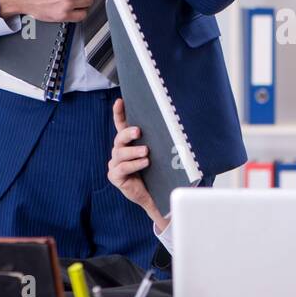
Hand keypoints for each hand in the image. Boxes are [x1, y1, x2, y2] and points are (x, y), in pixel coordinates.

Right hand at [107, 98, 166, 230]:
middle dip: (128, 133)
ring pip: (121, 153)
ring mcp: (116, 163)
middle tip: (138, 131)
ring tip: (146, 152)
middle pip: (120, 137)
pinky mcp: (115, 176)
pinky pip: (122, 168)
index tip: (120, 101)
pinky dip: (134, 165)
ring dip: (134, 151)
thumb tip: (180, 125)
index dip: (119, 113)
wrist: (155, 195)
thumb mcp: (160, 154)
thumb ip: (162, 140)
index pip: (121, 124)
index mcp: (129, 143)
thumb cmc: (158, 172)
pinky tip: (144, 163)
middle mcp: (120, 151)